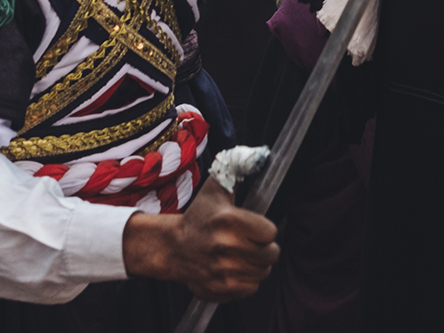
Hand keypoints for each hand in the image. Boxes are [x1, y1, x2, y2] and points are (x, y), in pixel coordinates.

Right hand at [122, 179, 278, 301]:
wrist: (172, 248)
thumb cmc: (199, 217)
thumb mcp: (216, 188)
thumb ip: (237, 168)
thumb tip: (259, 155)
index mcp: (228, 221)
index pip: (270, 232)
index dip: (264, 231)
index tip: (253, 229)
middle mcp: (226, 247)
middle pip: (271, 255)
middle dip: (264, 249)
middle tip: (250, 243)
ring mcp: (222, 271)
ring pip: (263, 273)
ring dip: (256, 265)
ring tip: (241, 255)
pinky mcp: (219, 289)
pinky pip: (250, 289)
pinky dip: (247, 281)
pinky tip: (234, 269)